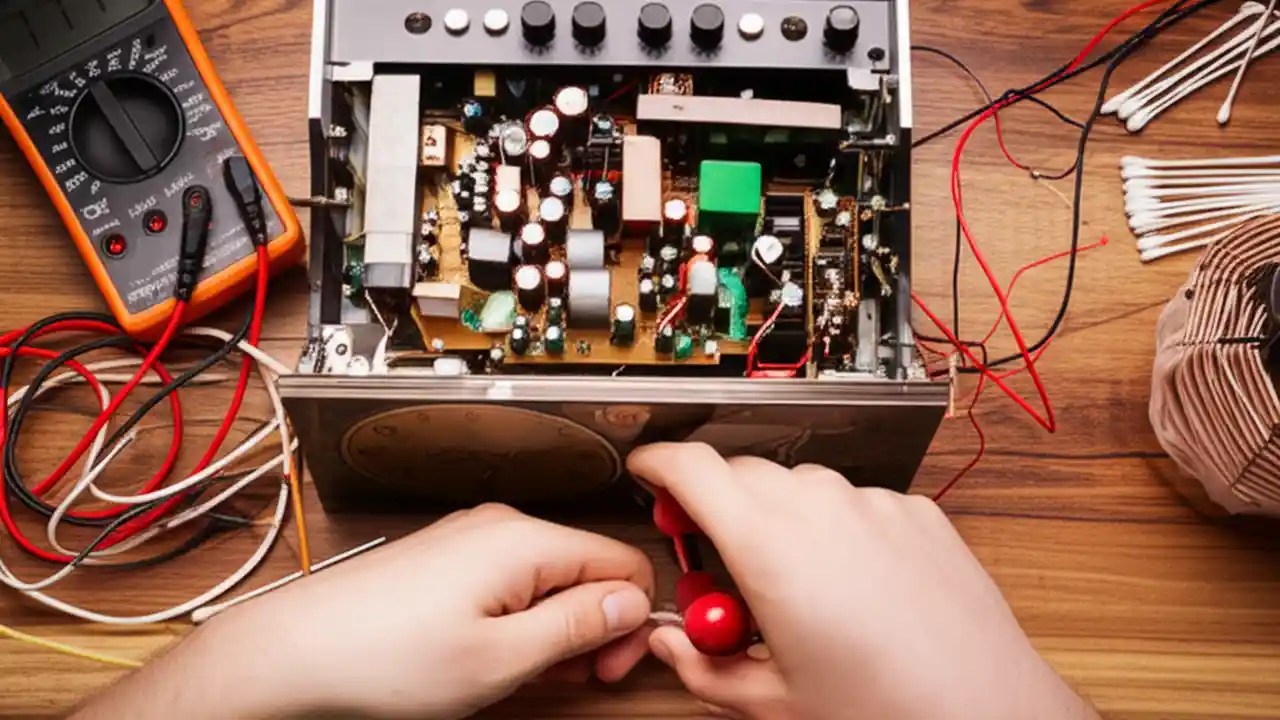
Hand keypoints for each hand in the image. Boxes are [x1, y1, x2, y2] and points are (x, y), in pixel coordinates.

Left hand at [72, 504, 654, 719]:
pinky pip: (512, 583)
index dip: (631, 622)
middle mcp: (502, 527)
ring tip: (520, 674)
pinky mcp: (449, 559)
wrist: (293, 651)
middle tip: (568, 680)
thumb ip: (577, 626)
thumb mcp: (500, 659)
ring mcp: (472, 540)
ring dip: (554, 630)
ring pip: (551, 580)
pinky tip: (492, 656)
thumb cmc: (383, 658)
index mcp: (525, 542)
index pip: (625, 565)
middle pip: (589, 570)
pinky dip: (519, 621)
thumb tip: (634, 603)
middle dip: (592, 629)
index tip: (609, 667)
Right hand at [630, 444, 1098, 719]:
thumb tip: (673, 644)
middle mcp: (820, 507)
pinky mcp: (918, 511)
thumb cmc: (889, 709)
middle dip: (719, 505)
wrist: (988, 710)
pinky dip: (840, 529)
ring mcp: (874, 503)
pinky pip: (858, 501)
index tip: (649, 472)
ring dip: (782, 517)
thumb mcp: (772, 700)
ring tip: (798, 586)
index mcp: (769, 545)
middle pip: (741, 473)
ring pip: (802, 486)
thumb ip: (703, 666)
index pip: (690, 467)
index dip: (658, 462)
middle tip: (720, 559)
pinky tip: (856, 586)